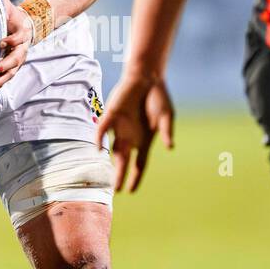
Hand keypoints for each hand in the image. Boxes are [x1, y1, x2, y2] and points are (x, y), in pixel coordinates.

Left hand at [0, 0, 32, 98]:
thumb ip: (2, 1)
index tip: (1, 43)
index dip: (12, 41)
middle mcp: (22, 50)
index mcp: (22, 34)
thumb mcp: (9, 7)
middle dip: (3, 67)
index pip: (19, 38)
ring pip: (9, 75)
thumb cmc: (13, 17)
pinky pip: (3, 82)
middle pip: (15, 61)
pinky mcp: (9, 70)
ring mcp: (16, 62)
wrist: (25, 28)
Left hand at [94, 74, 174, 191]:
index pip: (139, 164)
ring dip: (110, 163)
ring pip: (113, 150)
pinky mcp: (112, 115)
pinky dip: (100, 138)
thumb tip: (170, 148)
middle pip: (124, 161)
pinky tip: (99, 149)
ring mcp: (120, 127)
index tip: (131, 191)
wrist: (148, 77)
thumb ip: (166, 132)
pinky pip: (103, 129)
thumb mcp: (166, 117)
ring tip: (105, 177)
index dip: (135, 177)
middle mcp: (130, 137)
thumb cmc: (158, 97)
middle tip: (115, 190)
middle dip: (119, 175)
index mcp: (144, 140)